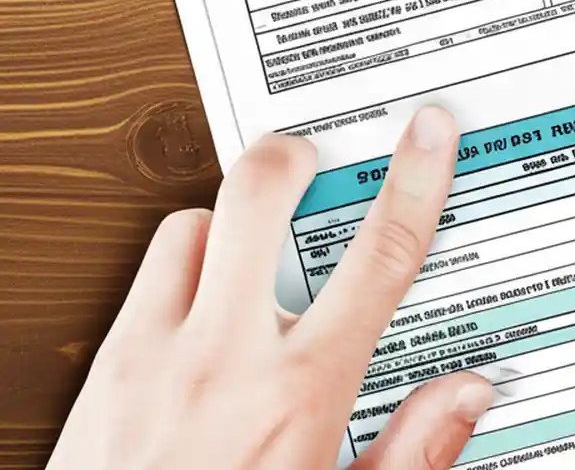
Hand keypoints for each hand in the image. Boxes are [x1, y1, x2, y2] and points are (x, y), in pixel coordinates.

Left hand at [49, 107, 491, 469]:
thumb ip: (412, 448)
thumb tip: (467, 394)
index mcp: (303, 392)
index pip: (380, 259)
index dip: (414, 182)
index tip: (427, 136)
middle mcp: (227, 357)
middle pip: (260, 199)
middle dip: (292, 158)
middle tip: (313, 159)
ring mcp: (157, 353)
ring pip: (192, 223)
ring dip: (228, 219)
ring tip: (253, 244)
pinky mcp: (105, 364)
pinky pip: (144, 271)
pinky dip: (180, 262)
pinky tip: (203, 297)